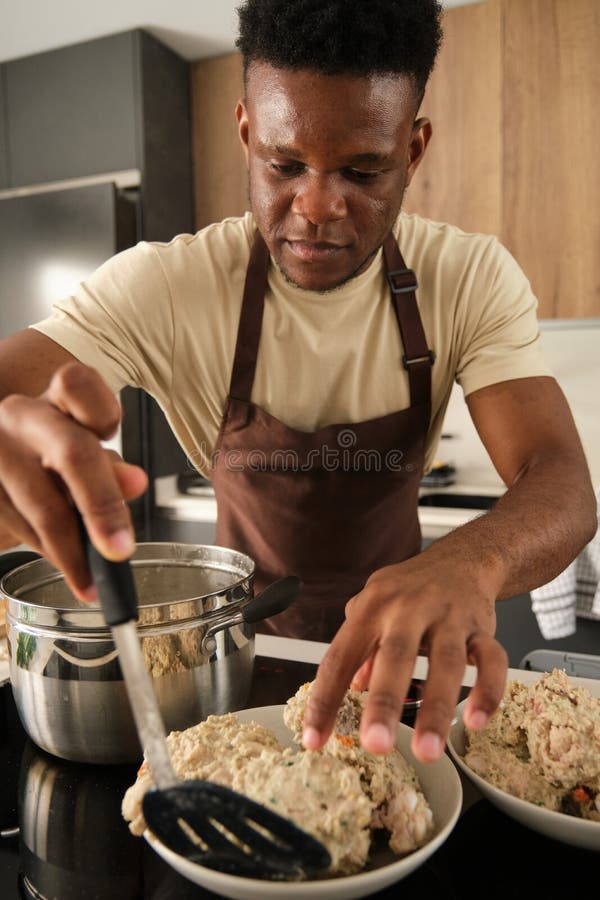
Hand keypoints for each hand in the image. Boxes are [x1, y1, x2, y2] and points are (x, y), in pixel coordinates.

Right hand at [0, 362, 147, 599]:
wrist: (1, 455)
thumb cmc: (51, 451)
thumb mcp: (81, 448)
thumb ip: (110, 465)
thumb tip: (135, 482)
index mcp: (55, 397)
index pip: (79, 385)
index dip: (104, 414)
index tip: (124, 449)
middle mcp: (21, 417)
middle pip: (72, 453)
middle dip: (101, 507)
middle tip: (120, 551)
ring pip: (41, 505)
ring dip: (72, 551)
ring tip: (93, 580)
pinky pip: (19, 528)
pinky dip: (47, 553)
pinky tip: (65, 564)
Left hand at [301, 543, 508, 761]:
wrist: (462, 558)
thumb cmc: (409, 589)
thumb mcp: (374, 606)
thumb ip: (360, 646)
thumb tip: (350, 688)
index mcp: (373, 607)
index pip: (341, 656)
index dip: (325, 699)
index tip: (313, 738)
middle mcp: (409, 608)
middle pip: (396, 656)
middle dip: (384, 703)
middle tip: (375, 745)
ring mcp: (449, 617)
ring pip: (447, 662)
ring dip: (437, 709)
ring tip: (428, 749)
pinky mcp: (483, 627)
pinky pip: (492, 660)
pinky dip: (488, 691)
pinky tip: (476, 721)